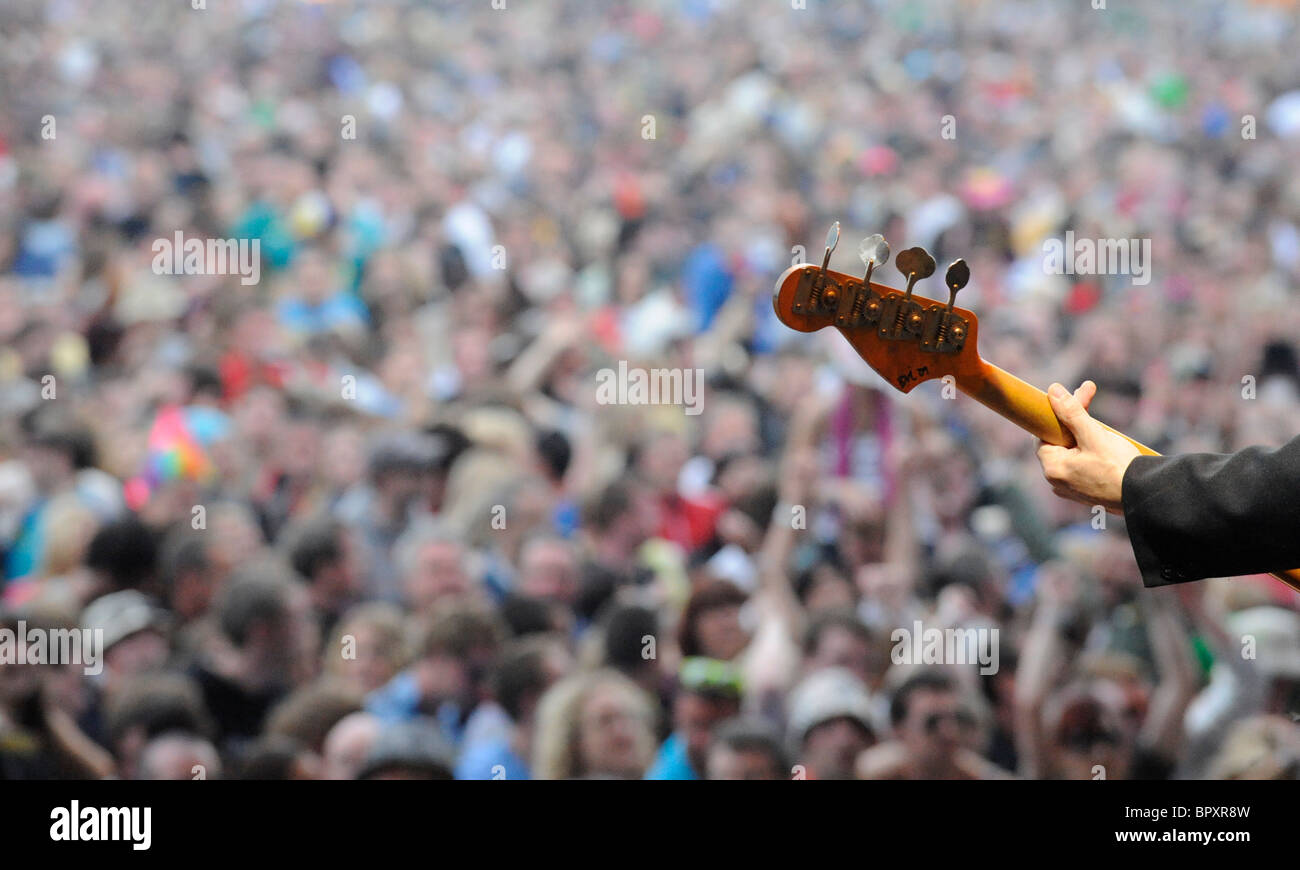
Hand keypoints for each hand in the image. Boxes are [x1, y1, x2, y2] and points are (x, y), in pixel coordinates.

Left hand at [1035, 380, 1139, 513]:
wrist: (1146, 495)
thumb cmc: (1119, 467)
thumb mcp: (1094, 435)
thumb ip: (1071, 412)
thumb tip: (1053, 390)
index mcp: (1053, 468)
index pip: (1043, 433)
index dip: (1057, 413)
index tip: (1072, 397)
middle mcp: (1057, 481)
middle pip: (1060, 440)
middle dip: (1075, 415)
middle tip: (1090, 390)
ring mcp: (1071, 488)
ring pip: (1072, 451)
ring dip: (1085, 430)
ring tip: (1101, 417)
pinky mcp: (1087, 491)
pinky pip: (1082, 464)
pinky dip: (1091, 449)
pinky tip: (1106, 439)